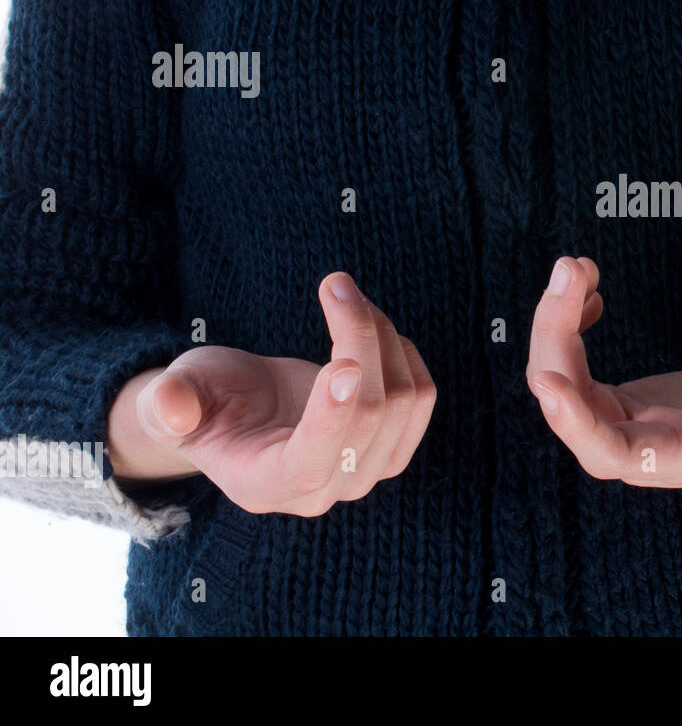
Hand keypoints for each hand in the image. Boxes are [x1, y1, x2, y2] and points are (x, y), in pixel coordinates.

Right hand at [107, 272, 436, 516]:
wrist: (240, 413)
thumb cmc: (203, 400)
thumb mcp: (170, 396)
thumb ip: (168, 403)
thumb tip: (170, 407)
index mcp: (263, 484)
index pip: (310, 463)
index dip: (333, 417)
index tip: (346, 364)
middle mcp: (322, 491)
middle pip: (371, 416)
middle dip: (359, 338)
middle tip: (334, 282)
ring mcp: (364, 474)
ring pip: (406, 400)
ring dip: (383, 334)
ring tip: (346, 295)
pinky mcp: (392, 448)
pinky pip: (422, 397)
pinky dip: (404, 350)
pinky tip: (373, 326)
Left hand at [524, 257, 681, 486]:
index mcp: (677, 456)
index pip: (612, 451)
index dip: (575, 422)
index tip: (548, 381)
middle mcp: (636, 446)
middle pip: (569, 405)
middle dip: (556, 336)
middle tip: (570, 271)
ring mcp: (619, 424)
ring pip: (561, 378)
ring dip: (556, 321)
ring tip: (576, 268)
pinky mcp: (613, 402)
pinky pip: (571, 366)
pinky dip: (569, 326)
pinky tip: (589, 294)